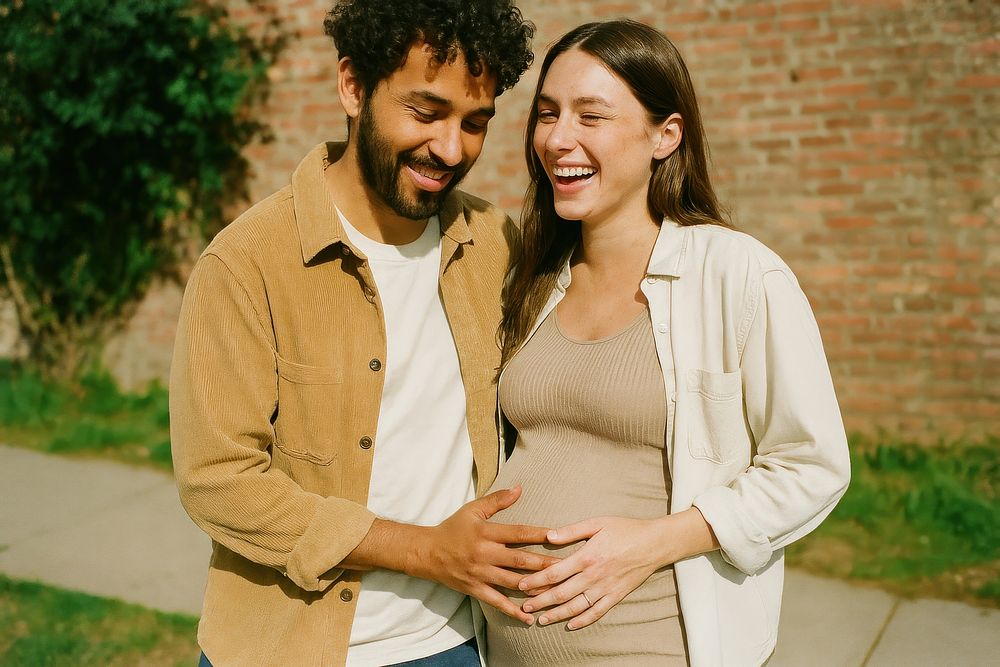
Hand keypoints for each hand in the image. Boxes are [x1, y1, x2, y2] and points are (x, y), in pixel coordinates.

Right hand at [410, 486, 557, 624]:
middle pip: (519, 559)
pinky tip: (529, 617)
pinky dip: (513, 611)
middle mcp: (484, 553)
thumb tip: (519, 488)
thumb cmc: (453, 528)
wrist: (427, 552)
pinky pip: (497, 602)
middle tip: (567, 567)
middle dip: (544, 564)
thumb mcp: (473, 510)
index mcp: (486, 532)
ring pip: (512, 582)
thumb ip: (497, 500)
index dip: (538, 534)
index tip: (558, 536)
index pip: (517, 532)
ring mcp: (480, 573)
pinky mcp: (475, 589)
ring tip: (556, 591)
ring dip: (534, 587)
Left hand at [517, 515, 669, 629]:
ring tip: (541, 619)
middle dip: (540, 601)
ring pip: (576, 607)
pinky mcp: (616, 596)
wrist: (654, 543)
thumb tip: (549, 536)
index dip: (536, 581)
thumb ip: (571, 531)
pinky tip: (570, 625)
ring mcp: (605, 588)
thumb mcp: (597, 523)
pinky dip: (583, 620)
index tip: (520, 585)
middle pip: (561, 593)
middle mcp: (594, 576)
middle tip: (524, 607)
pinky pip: (597, 612)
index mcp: (587, 556)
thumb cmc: (625, 529)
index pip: (554, 573)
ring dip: (557, 614)